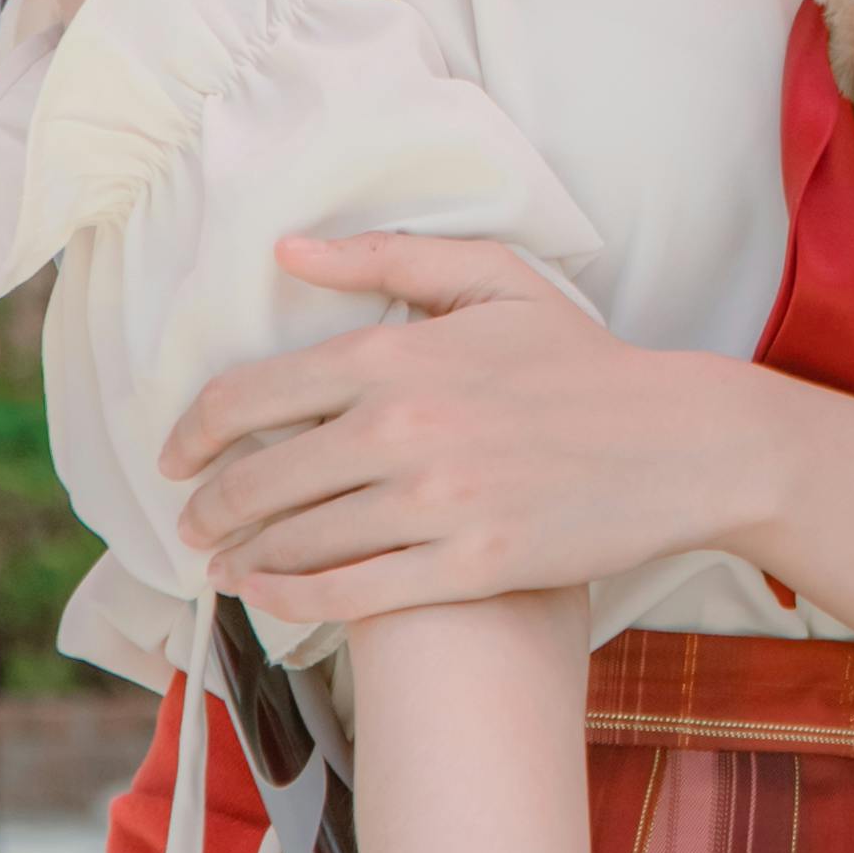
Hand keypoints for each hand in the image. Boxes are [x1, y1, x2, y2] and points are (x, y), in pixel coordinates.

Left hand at [167, 234, 789, 627]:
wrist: (678, 441)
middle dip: (207, 507)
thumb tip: (286, 251)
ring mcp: (435, 503)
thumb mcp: (495, 279)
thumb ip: (386, 256)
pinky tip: (267, 598)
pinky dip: (290, 601)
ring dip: (242, 558)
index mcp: (399, 353)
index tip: (175, 455)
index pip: (253, 395)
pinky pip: (349, 594)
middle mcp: (404, 428)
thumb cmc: (583, 359)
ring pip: (297, 543)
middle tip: (190, 522)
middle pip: (261, 479)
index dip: (194, 432)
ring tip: (224, 564)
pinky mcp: (467, 567)